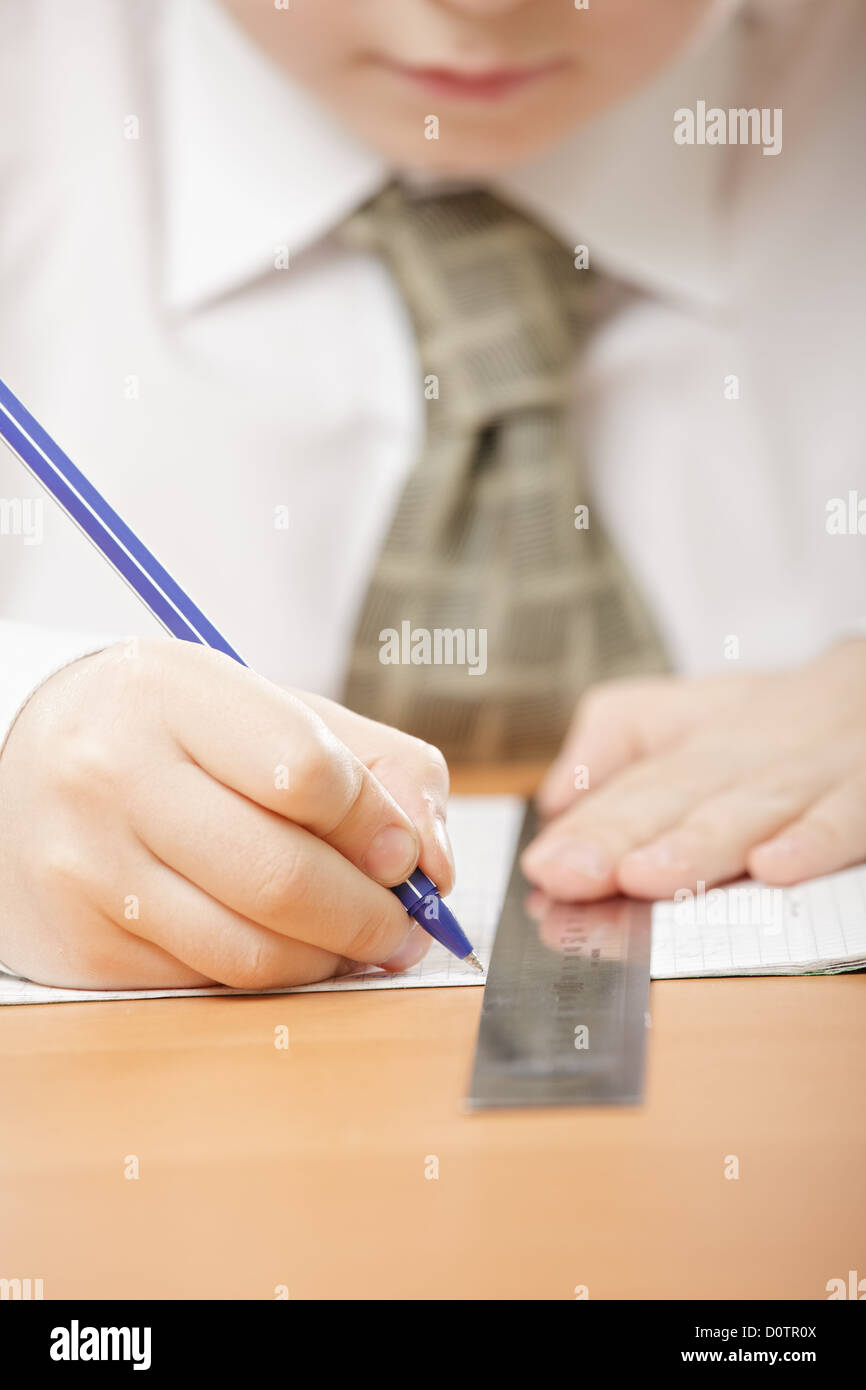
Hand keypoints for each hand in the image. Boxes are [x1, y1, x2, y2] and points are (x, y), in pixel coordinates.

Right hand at [0, 639, 452, 988]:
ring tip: (357, 940)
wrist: (23, 767)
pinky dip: (273, 977)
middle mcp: (112, 776)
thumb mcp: (270, 710)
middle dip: (372, 916)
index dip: (379, 825)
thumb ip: (379, 767)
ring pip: (251, 950)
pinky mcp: (80, 944)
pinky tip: (288, 949)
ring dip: (331, 958)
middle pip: (284, 876)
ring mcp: (87, 867)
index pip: (305, 772)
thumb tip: (435, 865)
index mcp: (169, 693)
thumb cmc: (178, 737)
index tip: (406, 854)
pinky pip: (210, 982)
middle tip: (404, 924)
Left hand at [522, 640, 865, 900]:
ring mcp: (809, 777)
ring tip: (647, 876)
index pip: (635, 790)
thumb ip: (612, 746)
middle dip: (621, 837)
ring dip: (698, 845)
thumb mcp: (682, 714)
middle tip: (571, 875)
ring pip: (749, 810)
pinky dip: (813, 840)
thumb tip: (553, 800)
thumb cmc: (772, 719)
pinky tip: (777, 864)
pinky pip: (845, 818)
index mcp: (698, 746)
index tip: (542, 866)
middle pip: (677, 796)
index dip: (588, 829)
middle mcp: (747, 759)